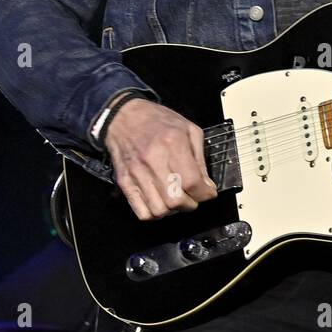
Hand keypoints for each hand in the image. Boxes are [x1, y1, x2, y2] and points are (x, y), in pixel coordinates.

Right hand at [105, 99, 217, 219]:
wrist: (123, 117)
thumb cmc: (158, 121)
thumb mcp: (189, 129)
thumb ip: (199, 157)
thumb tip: (206, 184)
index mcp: (173, 143)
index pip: (192, 182)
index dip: (205, 193)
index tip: (208, 192)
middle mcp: (153, 160)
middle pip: (176, 200)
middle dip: (190, 204)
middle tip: (193, 197)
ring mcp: (137, 173)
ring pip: (159, 210)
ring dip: (173, 211)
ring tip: (177, 199)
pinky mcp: (124, 181)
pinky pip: (141, 211)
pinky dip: (154, 214)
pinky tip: (160, 202)